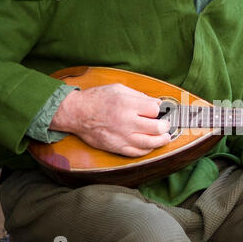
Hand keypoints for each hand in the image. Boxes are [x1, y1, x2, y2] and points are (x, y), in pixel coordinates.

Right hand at [50, 83, 170, 156]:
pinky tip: (151, 144)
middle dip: (165, 126)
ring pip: (150, 143)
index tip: (161, 111)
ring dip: (162, 140)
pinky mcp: (117, 147)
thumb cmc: (97, 99)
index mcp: (127, 104)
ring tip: (166, 137)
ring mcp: (122, 136)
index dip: (160, 110)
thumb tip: (157, 103)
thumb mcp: (119, 89)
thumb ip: (139, 96)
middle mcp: (126, 121)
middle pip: (157, 128)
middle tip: (166, 124)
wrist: (76, 113)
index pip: (155, 109)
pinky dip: (147, 149)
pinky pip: (137, 153)